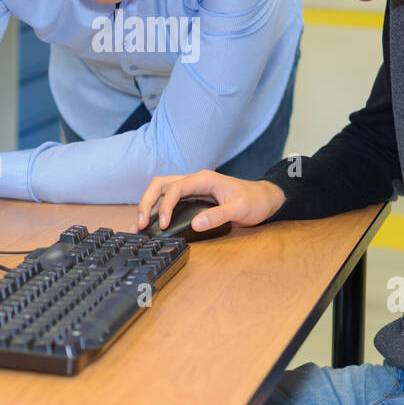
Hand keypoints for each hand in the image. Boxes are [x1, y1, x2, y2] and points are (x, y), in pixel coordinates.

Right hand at [134, 170, 285, 233]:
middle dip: (147, 203)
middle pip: (160, 185)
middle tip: (139, 224)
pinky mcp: (192, 197)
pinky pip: (168, 199)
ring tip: (138, 226)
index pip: (175, 188)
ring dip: (148, 205)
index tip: (163, 225)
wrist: (265, 198)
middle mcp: (194, 180)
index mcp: (203, 179)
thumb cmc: (254, 201)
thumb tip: (195, 224)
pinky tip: (151, 223)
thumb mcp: (240, 209)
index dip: (165, 206)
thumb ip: (218, 216)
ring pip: (160, 190)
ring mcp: (192, 188)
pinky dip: (157, 210)